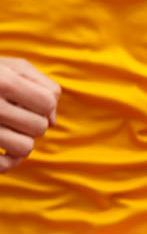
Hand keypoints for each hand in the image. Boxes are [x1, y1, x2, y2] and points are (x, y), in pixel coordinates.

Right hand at [0, 57, 59, 172]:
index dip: (45, 105)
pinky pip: (4, 166)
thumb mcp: (10, 68)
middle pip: (39, 127)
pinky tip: (3, 150)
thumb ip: (42, 86)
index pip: (47, 102)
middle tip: (17, 118)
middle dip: (34, 124)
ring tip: (10, 133)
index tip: (30, 103)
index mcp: (3, 81)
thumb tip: (54, 121)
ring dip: (22, 143)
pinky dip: (8, 162)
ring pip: (25, 148)